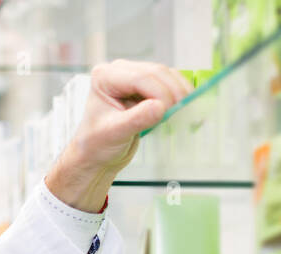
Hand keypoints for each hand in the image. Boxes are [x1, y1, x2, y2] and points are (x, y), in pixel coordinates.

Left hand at [45, 60, 192, 212]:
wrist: (98, 155)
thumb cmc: (97, 145)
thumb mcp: (114, 134)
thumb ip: (136, 120)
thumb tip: (159, 107)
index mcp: (104, 77)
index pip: (139, 77)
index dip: (158, 92)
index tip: (169, 111)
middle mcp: (119, 72)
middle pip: (155, 72)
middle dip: (171, 91)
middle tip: (181, 111)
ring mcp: (133, 77)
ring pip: (165, 75)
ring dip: (178, 91)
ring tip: (183, 111)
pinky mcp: (146, 88)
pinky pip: (168, 84)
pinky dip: (177, 94)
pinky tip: (181, 108)